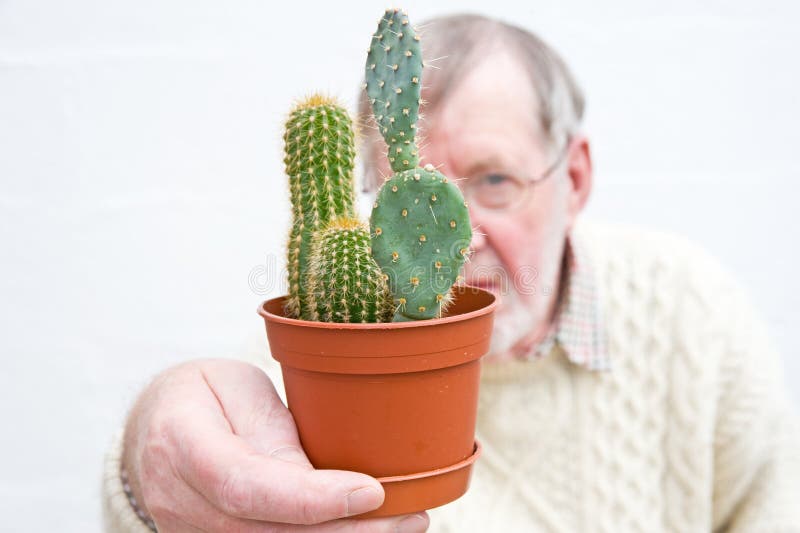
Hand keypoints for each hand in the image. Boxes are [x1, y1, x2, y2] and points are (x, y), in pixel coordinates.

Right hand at [122, 358, 428, 531]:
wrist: (152, 427)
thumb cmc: (203, 394)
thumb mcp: (240, 387)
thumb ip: (276, 434)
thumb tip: (334, 485)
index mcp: (181, 442)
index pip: (245, 485)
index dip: (310, 498)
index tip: (372, 492)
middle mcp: (178, 500)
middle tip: (411, 516)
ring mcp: (189, 532)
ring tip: (404, 525)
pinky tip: (365, 531)